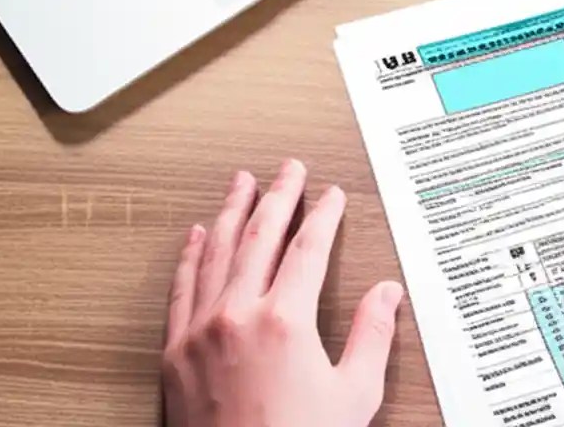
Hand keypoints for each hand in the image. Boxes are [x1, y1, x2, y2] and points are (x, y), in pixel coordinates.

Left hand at [162, 159, 404, 426]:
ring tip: (241, 184)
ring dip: (231, 213)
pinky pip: (181, 289)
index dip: (323, 216)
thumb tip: (387, 293)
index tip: (332, 196)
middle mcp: (237, 315)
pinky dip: (190, 257)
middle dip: (278, 197)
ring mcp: (200, 332)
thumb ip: (372, 336)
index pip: (308, 249)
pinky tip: (197, 236)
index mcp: (285, 320)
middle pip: (260, 237)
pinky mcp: (175, 354)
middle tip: (288, 169)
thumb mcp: (353, 395)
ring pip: (216, 254)